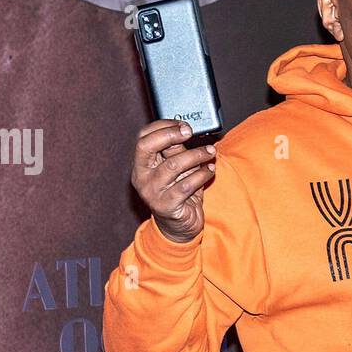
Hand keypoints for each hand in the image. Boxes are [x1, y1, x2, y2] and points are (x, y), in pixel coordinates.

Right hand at [130, 120, 216, 242]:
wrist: (179, 226)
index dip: (162, 126)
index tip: (183, 125)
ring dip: (196, 155)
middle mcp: (142, 177)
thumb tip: (185, 130)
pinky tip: (210, 171)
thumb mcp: (176, 169)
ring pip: (173, 165)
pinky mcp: (166, 206)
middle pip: (147, 146)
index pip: (143, 137)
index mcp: (141, 164)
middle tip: (190, 132)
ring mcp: (152, 192)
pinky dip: (201, 175)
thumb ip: (176, 151)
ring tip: (210, 153)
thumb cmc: (178, 193)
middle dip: (171, 135)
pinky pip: (186, 185)